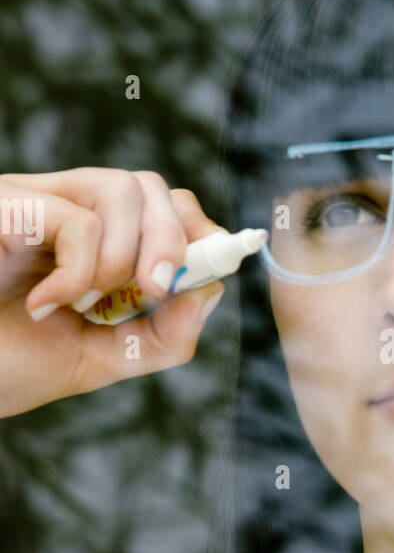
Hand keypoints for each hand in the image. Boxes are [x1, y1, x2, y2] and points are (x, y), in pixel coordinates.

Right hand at [0, 168, 226, 417]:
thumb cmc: (1, 367)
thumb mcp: (97, 361)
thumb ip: (159, 337)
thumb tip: (211, 291)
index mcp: (89, 243)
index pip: (163, 204)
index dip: (197, 228)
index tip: (214, 265)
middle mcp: (62, 211)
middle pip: (152, 185)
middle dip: (175, 241)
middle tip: (155, 292)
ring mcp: (31, 202)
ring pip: (123, 187)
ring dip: (125, 257)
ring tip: (87, 302)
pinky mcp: (5, 204)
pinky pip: (76, 216)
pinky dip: (80, 270)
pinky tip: (47, 303)